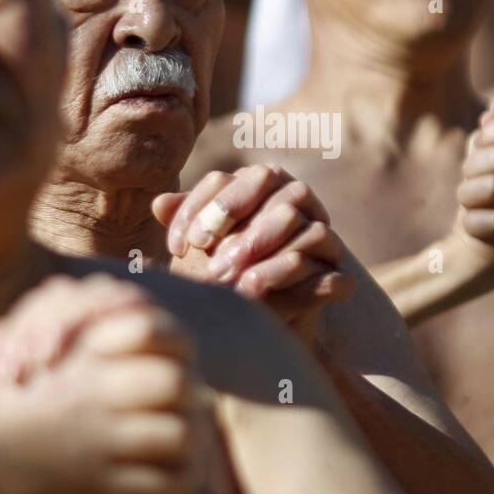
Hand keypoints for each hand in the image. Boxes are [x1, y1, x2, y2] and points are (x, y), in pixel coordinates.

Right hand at [0, 274, 206, 493]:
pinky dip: (164, 482)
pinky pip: (159, 484)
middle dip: (183, 390)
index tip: (159, 357)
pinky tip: (152, 474)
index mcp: (77, 359)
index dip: (165, 342)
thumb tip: (70, 288)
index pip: (151, 332)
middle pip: (176, 382)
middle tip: (175, 401)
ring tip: (170, 438)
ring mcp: (97, 446)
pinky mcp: (96, 489)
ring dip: (179, 435)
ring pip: (177, 434)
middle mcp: (93, 399)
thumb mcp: (15, 347)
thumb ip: (51, 315)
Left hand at [153, 164, 356, 342]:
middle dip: (230, 219)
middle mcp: (293, 194)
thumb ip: (187, 223)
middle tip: (203, 259)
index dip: (198, 209)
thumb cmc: (230, 272)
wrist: (273, 314)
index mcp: (258, 182)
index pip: (225, 179)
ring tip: (229, 278)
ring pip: (293, 216)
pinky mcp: (335, 266)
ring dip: (257, 244)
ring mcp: (319, 225)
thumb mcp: (203, 249)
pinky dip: (286, 272)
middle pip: (264, 182)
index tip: (179, 246)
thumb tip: (158, 204)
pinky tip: (256, 290)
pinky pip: (319, 257)